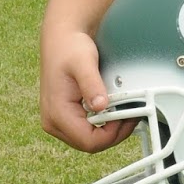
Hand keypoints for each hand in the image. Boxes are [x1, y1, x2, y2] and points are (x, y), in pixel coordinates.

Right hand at [39, 27, 135, 152]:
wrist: (62, 39)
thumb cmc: (70, 48)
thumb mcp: (83, 62)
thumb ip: (92, 84)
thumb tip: (100, 105)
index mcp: (56, 113)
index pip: (88, 141)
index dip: (112, 135)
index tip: (127, 119)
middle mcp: (53, 122)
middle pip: (89, 145)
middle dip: (113, 134)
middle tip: (131, 116)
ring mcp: (57, 121)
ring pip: (89, 141)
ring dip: (109, 131)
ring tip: (124, 114)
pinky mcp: (64, 118)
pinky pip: (86, 132)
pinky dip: (103, 126)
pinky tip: (114, 113)